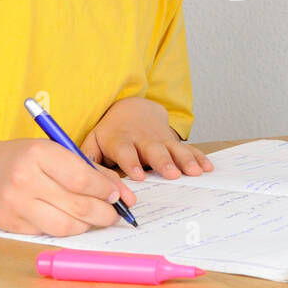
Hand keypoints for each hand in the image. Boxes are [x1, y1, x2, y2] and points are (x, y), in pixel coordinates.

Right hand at [0, 138, 137, 236]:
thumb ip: (92, 171)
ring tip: (93, 217)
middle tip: (114, 213)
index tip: (117, 196)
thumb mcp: (57, 152)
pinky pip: (49, 234)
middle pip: (78, 206)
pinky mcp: (10, 225)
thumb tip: (125, 196)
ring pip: (66, 226)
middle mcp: (24, 179)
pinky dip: (66, 229)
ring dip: (87, 225)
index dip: (105, 191)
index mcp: (38, 153)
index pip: (81, 179)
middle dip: (105, 213)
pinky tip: (68, 219)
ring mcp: (15, 204)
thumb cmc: (29, 160)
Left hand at [81, 95, 214, 181]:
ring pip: (174, 150)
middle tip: (172, 174)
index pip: (125, 151)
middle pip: (154, 151)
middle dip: (163, 163)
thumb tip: (80, 178)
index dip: (132, 162)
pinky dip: (198, 158)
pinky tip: (207, 167)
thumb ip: (87, 159)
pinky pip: (188, 149)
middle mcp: (143, 140)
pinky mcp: (173, 141)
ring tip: (194, 172)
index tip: (138, 176)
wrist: (133, 109)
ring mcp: (160, 140)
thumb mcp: (94, 141)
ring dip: (185, 161)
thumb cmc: (111, 133)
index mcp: (120, 140)